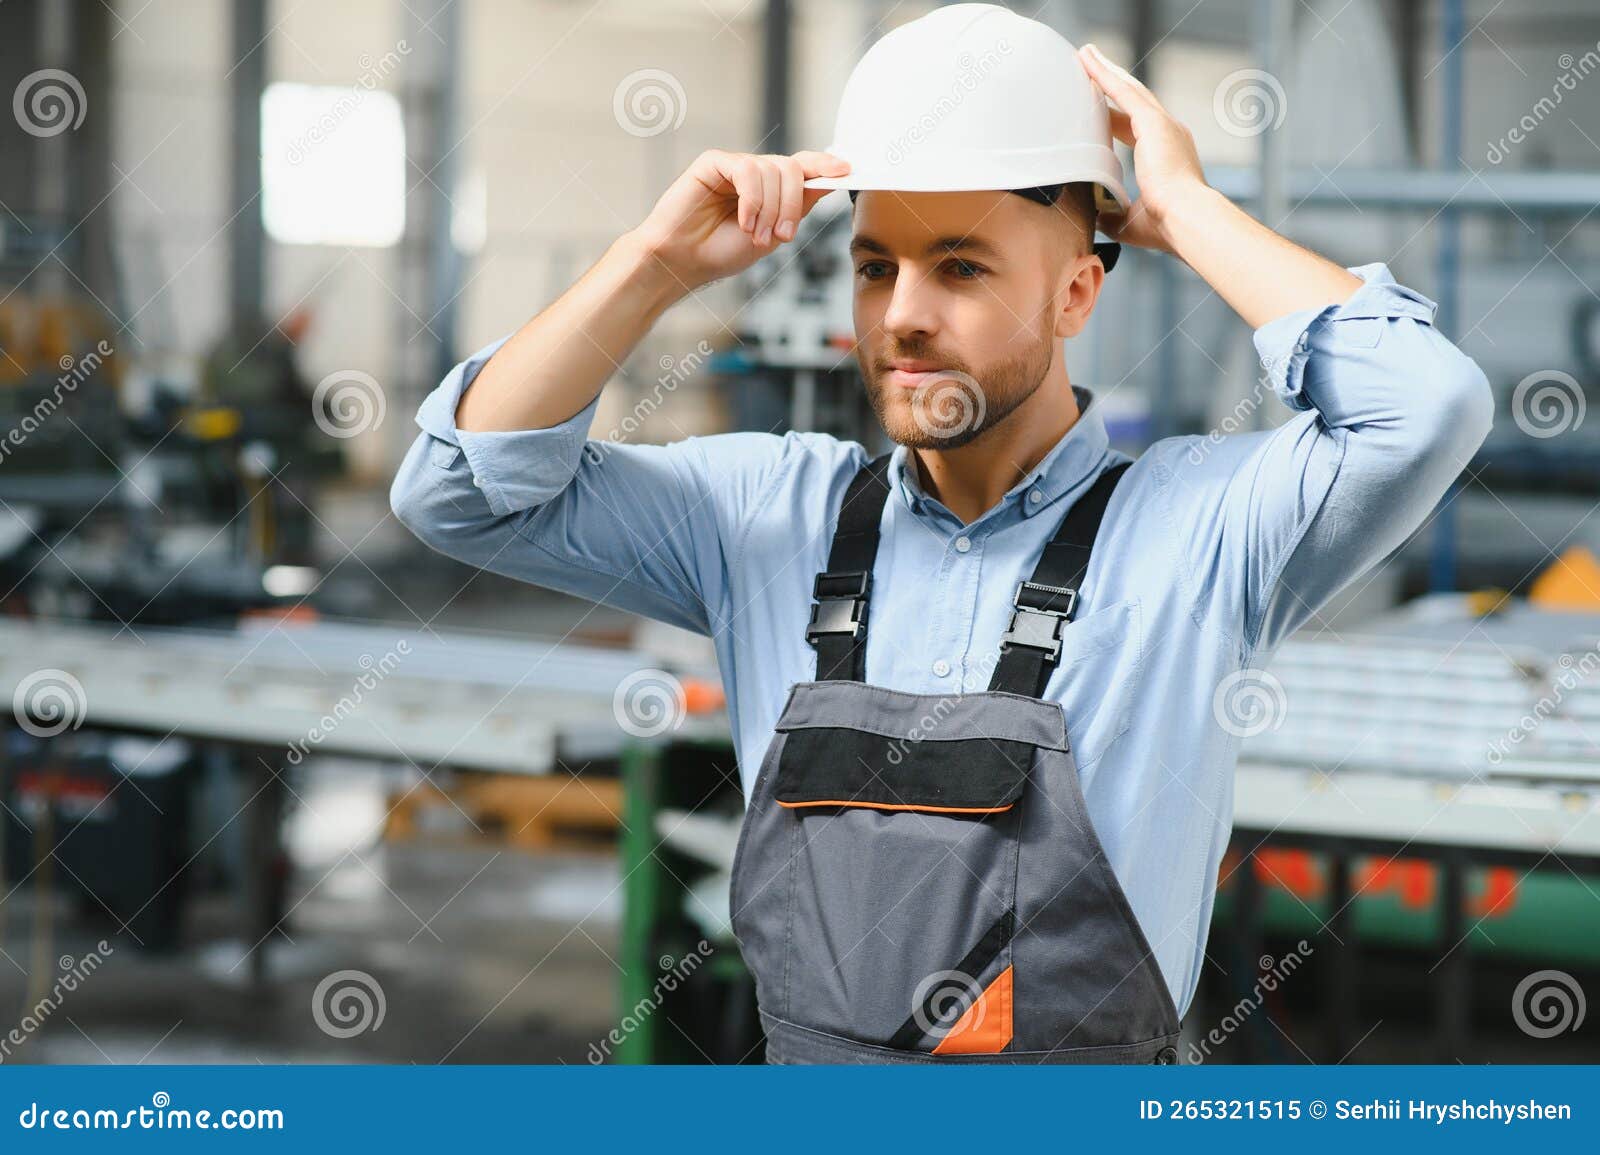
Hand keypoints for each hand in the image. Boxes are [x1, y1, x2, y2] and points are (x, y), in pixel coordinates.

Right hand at [630, 149, 849, 290]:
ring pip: (772, 170)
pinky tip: (744, 220)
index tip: (847, 171)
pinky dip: (752, 198)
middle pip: (792, 169)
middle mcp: (754, 174)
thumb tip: (828, 183)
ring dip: (770, 209)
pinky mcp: (714, 162)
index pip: (802, 169)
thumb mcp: (772, 234)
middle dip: (792, 205)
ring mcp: (734, 166)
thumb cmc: (721, 252)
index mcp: (769, 190)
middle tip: (781, 236)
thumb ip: (797, 207)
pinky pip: (748, 169)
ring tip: (755, 235)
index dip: (824, 167)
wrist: (684, 262)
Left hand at [1077, 44, 1210, 253]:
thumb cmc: (1168, 226)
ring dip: (1105, 71)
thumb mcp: (1131, 221)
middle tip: (1091, 67)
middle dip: (1112, 84)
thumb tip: (1097, 215)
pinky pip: (1123, 91)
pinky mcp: (1153, 122)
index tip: (1099, 115)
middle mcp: (1169, 133)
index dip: (1115, 119)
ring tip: (1085, 55)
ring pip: (1128, 89)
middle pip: (1133, 101)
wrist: (1188, 219)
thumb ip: (1113, 214)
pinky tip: (1088, 62)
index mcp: (1167, 154)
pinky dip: (1105, 75)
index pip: (1135, 129)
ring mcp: (1163, 125)